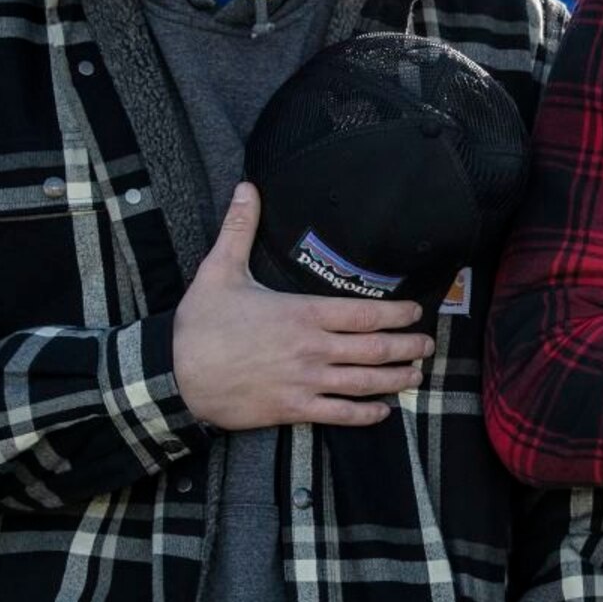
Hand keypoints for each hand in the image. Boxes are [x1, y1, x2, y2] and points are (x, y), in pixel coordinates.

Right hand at [171, 185, 433, 431]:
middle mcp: (312, 349)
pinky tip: (383, 412)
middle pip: (375, 349)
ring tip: (416, 375)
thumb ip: (240, 229)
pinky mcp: (294, 409)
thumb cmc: (200, 324)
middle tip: (428, 345)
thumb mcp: (219, 270)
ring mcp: (306, 381)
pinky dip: (366, 415)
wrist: (175, 375)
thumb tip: (246, 187)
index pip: (364, 313)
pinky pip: (340, 414)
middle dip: (407, 347)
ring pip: (365, 383)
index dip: (398, 313)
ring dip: (396, 379)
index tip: (416, 311)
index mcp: (302, 313)